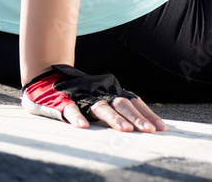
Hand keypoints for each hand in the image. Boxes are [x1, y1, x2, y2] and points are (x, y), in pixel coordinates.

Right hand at [21, 64, 165, 132]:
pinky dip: (77, 117)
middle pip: (122, 104)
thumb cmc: (82, 95)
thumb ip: (120, 109)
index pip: (134, 102)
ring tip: (125, 131)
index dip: (148, 114)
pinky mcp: (63, 103)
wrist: (49, 80)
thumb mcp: (104, 100)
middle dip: (137, 118)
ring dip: (113, 119)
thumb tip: (146, 124)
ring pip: (101, 107)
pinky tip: (83, 127)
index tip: (162, 128)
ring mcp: (83, 97)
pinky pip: (70, 110)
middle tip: (149, 131)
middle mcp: (100, 94)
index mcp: (111, 93)